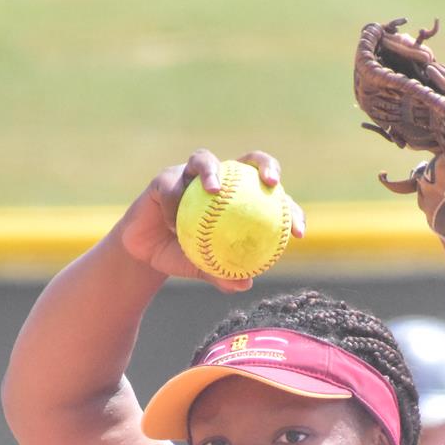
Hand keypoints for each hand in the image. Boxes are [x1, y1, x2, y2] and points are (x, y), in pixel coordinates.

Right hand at [111, 149, 305, 293]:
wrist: (146, 253)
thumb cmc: (183, 257)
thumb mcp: (204, 268)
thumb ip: (223, 273)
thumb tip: (245, 283)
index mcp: (239, 199)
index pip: (273, 200)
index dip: (291, 210)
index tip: (298, 233)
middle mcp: (220, 179)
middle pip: (249, 161)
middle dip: (265, 165)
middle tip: (271, 183)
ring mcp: (191, 174)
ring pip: (204, 160)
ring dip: (211, 172)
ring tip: (214, 190)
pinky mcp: (164, 178)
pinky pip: (171, 189)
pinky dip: (172, 207)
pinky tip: (171, 224)